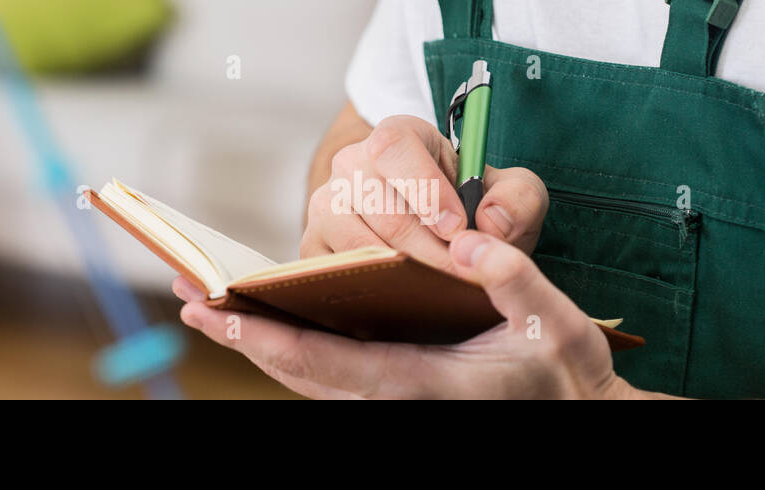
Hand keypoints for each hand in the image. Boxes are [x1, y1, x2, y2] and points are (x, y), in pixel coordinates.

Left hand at [175, 230, 650, 398]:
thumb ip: (513, 281)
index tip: (217, 314)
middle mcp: (396, 398)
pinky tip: (268, 320)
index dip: (268, 338)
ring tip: (209, 307)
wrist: (578, 411)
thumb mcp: (556, 321)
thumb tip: (468, 245)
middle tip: (187, 300)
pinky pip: (327, 373)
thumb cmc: (567, 372)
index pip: (328, 362)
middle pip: (298, 374)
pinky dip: (288, 349)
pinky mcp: (397, 390)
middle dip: (240, 338)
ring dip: (255, 343)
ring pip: (306, 378)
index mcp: (422, 383)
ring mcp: (393, 399)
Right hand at [302, 115, 548, 272]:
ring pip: (353, 243)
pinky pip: (333, 273)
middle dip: (423, 246)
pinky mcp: (314, 249)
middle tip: (459, 276)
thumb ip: (519, 200)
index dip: (423, 187)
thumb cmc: (474, 211)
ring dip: (400, 272)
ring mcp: (326, 207)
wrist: (443, 242)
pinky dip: (369, 291)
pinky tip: (404, 302)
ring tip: (437, 291)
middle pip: (374, 202)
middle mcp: (352, 166)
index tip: (455, 228)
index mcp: (398, 138)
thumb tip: (490, 222)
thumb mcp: (514, 197)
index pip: (393, 145)